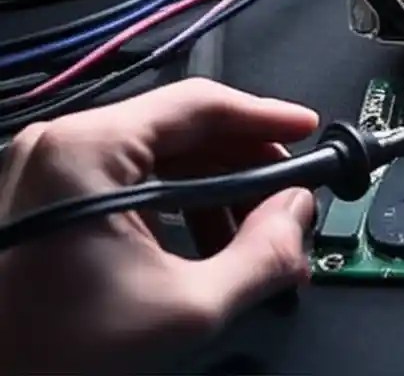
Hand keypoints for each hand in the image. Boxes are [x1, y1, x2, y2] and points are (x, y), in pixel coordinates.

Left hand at [0, 79, 318, 373]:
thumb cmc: (49, 352)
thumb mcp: (187, 308)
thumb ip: (264, 255)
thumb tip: (298, 217)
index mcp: (86, 152)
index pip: (199, 105)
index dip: (265, 119)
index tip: (305, 133)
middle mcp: (60, 147)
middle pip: (182, 129)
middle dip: (246, 166)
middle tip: (289, 199)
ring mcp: (48, 172)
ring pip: (160, 157)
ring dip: (216, 191)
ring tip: (251, 240)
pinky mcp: (45, 199)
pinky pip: (130, 181)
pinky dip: (177, 206)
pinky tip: (206, 245)